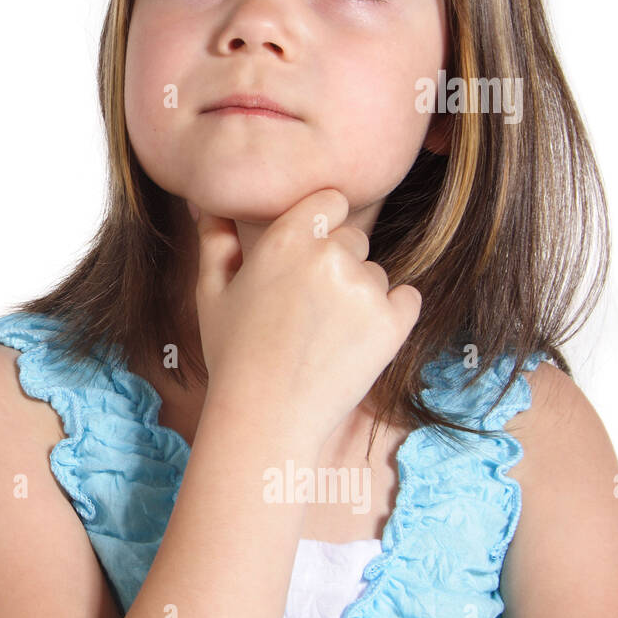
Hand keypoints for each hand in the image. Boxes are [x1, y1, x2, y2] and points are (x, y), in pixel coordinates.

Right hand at [190, 188, 421, 446]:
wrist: (266, 417)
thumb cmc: (233, 355)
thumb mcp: (210, 295)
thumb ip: (215, 243)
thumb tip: (210, 208)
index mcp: (285, 238)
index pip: (331, 200)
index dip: (323, 222)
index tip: (311, 252)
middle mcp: (329, 255)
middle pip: (353, 239)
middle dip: (336, 265)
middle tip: (307, 309)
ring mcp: (365, 288)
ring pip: (375, 274)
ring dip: (359, 295)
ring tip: (324, 336)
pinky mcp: (393, 322)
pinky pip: (407, 300)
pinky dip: (390, 316)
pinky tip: (357, 341)